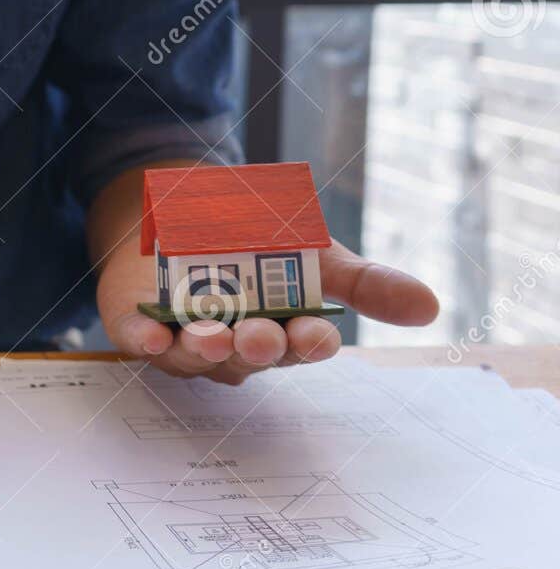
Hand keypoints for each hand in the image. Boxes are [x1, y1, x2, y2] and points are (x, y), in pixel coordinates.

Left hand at [98, 239, 438, 384]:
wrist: (185, 212)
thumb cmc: (258, 247)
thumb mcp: (317, 256)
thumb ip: (366, 283)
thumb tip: (431, 306)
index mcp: (282, 332)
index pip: (301, 347)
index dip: (308, 345)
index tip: (316, 335)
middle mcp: (234, 345)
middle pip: (249, 356)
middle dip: (257, 347)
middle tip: (262, 336)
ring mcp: (183, 338)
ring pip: (195, 355)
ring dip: (205, 348)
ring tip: (212, 334)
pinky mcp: (138, 325)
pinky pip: (140, 341)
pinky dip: (146, 340)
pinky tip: (151, 335)